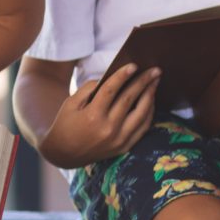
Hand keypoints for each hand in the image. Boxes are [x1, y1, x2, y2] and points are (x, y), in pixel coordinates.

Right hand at [38, 63, 160, 167]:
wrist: (65, 154)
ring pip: (141, 113)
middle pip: (129, 99)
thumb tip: (110, 79)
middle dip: (143, 82)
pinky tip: (150, 100)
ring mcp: (118, 139)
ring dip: (150, 96)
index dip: (122, 76)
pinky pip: (143, 127)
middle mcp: (107, 128)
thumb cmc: (66, 124)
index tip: (134, 65)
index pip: (111, 90)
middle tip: (155, 70)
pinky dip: (149, 112)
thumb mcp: (70, 103)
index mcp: (92, 116)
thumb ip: (89, 88)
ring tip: (155, 82)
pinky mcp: (124, 146)